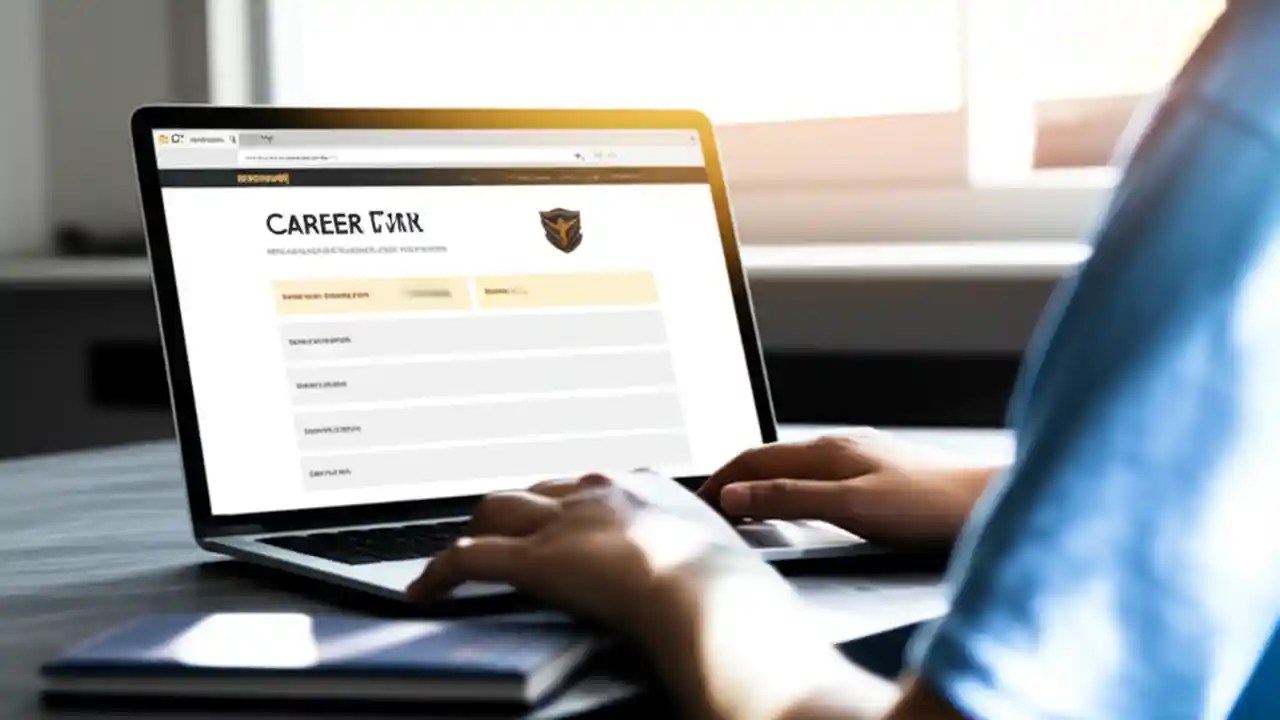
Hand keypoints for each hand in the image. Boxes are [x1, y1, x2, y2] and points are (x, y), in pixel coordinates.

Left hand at [406, 473, 781, 638]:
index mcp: (644, 486)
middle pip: (537, 489)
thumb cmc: (730, 588)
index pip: (589, 483)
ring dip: (478, 532)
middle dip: (518, 511)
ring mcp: (564, 522)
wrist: (716, 600)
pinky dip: (439, 574)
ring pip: (497, 511)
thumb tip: (720, 572)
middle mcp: (598, 492)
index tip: (563, 518)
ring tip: (462, 556)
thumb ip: (701, 548)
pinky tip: (426, 590)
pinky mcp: (536, 558)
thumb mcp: (719, 551)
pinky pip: (469, 559)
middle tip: (506, 535)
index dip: (567, 502)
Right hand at [698, 428, 1000, 546]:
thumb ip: (790, 499)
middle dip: (733, 478)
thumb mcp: (850, 506)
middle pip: (769, 459)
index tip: (696, 502)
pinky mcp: (875, 472)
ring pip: (792, 467)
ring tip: (741, 507)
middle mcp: (839, 446)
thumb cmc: (928, 506)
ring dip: (760, 483)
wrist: (985, 504)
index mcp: (827, 451)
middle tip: (708, 505)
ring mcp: (858, 457)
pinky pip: (815, 476)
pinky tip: (796, 505)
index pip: (754, 459)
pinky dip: (788, 489)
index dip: (720, 479)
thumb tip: (736, 494)